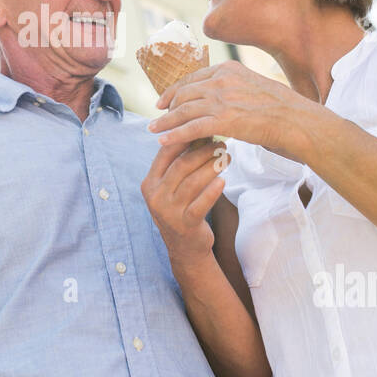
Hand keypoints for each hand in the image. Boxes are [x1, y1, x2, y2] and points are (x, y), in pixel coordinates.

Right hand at [141, 136, 230, 268]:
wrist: (184, 247)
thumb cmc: (181, 208)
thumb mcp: (171, 187)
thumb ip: (177, 165)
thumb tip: (197, 132)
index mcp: (150, 183)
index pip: (165, 153)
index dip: (185, 138)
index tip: (203, 129)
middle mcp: (156, 196)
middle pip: (181, 165)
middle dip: (203, 151)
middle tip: (220, 144)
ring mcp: (169, 212)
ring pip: (193, 182)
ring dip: (212, 167)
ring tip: (226, 158)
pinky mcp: (185, 224)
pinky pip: (201, 204)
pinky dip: (213, 191)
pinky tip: (223, 180)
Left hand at [146, 60, 322, 161]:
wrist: (297, 120)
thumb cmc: (282, 108)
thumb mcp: (256, 86)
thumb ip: (236, 88)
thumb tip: (224, 96)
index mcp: (230, 69)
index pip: (193, 77)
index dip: (175, 90)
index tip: (165, 100)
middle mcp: (222, 80)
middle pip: (184, 92)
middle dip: (168, 106)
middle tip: (157, 117)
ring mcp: (222, 99)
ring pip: (183, 110)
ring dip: (165, 122)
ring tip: (153, 130)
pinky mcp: (224, 120)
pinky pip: (191, 128)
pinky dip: (174, 134)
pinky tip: (164, 140)